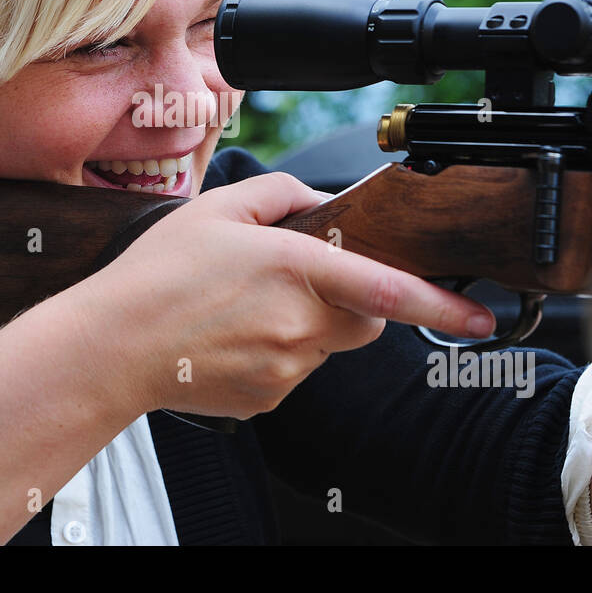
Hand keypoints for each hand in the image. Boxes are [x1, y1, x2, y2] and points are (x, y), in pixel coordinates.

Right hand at [64, 171, 494, 419]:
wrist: (112, 346)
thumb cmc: (157, 276)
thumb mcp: (218, 207)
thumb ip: (283, 193)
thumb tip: (323, 204)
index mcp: (293, 268)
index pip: (386, 290)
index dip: (441, 304)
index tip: (479, 316)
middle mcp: (298, 323)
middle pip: (366, 322)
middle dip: (356, 303)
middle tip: (302, 284)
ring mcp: (285, 368)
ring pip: (329, 347)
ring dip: (309, 326)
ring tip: (244, 310)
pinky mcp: (269, 399)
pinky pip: (296, 372)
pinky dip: (279, 354)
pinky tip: (233, 339)